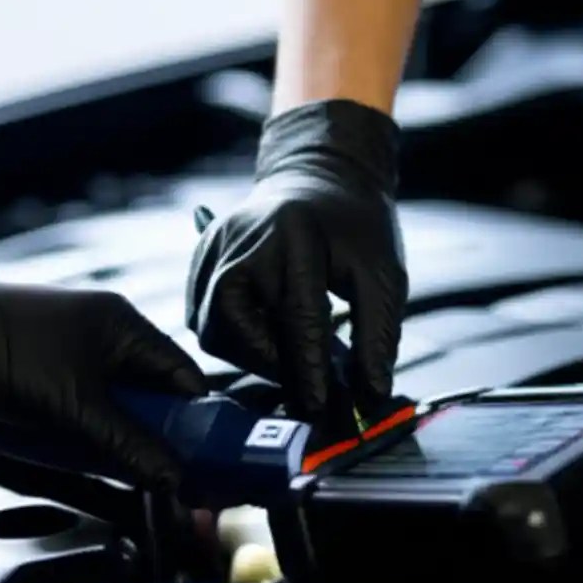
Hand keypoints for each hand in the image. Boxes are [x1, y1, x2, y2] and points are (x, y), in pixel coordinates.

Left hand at [0, 215, 207, 490]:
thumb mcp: (73, 413)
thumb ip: (129, 447)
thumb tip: (174, 477)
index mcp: (126, 326)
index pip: (184, 380)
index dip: (195, 425)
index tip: (196, 464)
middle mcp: (105, 326)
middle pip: (148, 392)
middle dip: (143, 433)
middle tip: (138, 470)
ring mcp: (71, 337)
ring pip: (110, 398)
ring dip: (104, 431)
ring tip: (85, 455)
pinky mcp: (42, 352)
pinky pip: (78, 394)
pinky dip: (74, 421)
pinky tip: (54, 441)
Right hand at [187, 100, 406, 419]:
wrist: (320, 176)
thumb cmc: (355, 225)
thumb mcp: (382, 274)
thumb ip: (377, 335)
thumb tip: (371, 395)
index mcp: (294, 231)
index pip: (297, 315)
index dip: (309, 368)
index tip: (320, 406)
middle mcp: (242, 238)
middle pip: (233, 324)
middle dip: (266, 364)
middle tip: (303, 384)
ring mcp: (213, 247)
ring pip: (212, 328)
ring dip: (250, 354)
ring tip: (289, 358)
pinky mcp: (200, 259)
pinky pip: (202, 317)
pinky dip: (234, 338)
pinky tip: (266, 337)